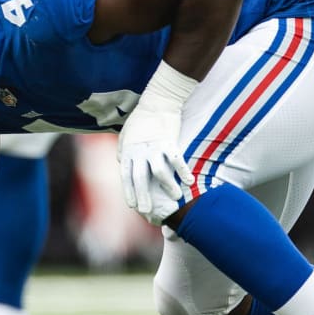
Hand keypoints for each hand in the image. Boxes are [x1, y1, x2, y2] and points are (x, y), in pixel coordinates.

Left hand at [117, 101, 193, 222]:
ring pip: (160, 172)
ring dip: (168, 186)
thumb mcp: (125, 136)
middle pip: (141, 178)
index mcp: (128, 152)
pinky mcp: (169, 141)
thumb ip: (124, 152)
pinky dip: (183, 171)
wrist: (157, 102)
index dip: (129, 191)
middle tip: (149, 212)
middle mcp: (140, 152)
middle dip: (144, 196)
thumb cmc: (140, 119)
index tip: (133, 206)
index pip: (126, 176)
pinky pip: (177, 159)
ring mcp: (155, 147)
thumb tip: (123, 165)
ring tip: (175, 198)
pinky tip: (190, 181)